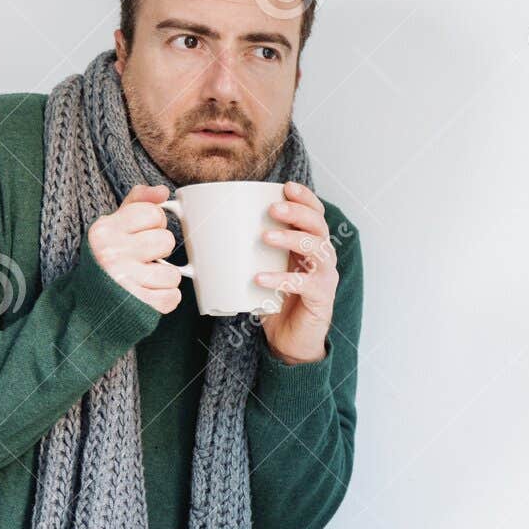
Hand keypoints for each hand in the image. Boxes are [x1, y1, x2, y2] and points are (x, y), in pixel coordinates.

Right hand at [87, 184, 183, 313]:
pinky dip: (165, 298)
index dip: (154, 223)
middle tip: (144, 257)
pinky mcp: (136, 306)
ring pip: (172, 273)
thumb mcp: (115, 223)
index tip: (142, 232)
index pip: (153, 213)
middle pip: (166, 241)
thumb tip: (162, 191)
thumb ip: (138, 202)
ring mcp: (124, 281)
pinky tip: (149, 293)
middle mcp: (112, 254)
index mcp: (106, 230)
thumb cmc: (108, 257)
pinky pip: (172, 297)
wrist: (89, 301)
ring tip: (146, 277)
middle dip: (160, 250)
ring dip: (164, 277)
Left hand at [255, 181, 338, 363]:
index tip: (286, 186)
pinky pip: (304, 284)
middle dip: (297, 212)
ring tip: (266, 237)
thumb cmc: (274, 302)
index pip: (315, 212)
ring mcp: (324, 277)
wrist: (290, 342)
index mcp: (310, 245)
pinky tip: (260, 278)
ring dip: (292, 238)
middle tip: (273, 209)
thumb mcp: (262, 269)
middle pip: (318, 225)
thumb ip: (246, 251)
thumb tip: (203, 233)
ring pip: (317, 249)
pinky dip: (281, 280)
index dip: (305, 197)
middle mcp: (322, 257)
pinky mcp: (320, 298)